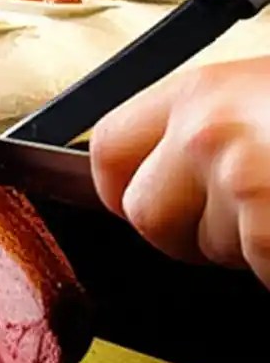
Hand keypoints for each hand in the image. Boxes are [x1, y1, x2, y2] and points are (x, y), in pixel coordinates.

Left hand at [91, 58, 269, 286]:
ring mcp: (235, 179)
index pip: (107, 147)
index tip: (141, 199)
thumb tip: (166, 166)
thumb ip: (206, 126)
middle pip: (142, 212)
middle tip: (238, 218)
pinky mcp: (265, 229)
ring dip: (245, 247)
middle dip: (185, 232)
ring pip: (204, 249)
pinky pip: (254, 271)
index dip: (121, 186)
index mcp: (201, 91)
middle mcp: (205, 131)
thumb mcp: (260, 95)